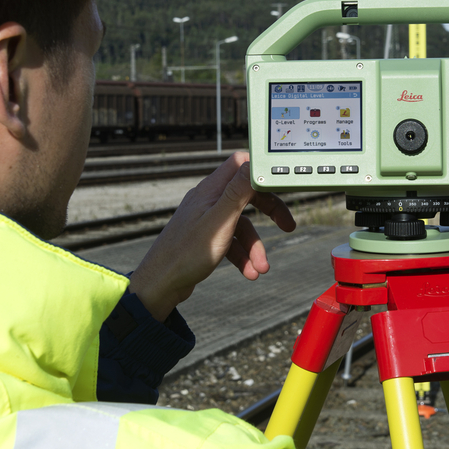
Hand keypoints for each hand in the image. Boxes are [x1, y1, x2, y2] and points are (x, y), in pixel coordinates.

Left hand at [130, 151, 295, 321]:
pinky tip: (249, 273)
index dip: (262, 170)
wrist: (159, 285)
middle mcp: (208, 200)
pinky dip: (242, 256)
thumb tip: (254, 164)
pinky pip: (231, 241)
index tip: (282, 183)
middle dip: (270, 212)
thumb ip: (237, 193)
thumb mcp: (220, 222)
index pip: (240, 164)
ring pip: (241, 224)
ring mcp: (206, 219)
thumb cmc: (185, 254)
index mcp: (210, 190)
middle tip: (288, 225)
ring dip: (255, 247)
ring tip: (262, 268)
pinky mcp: (205, 238)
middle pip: (247, 195)